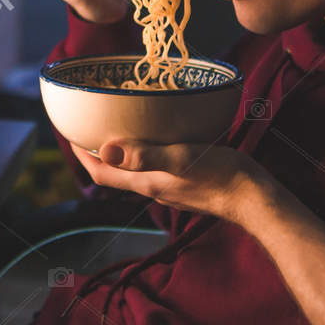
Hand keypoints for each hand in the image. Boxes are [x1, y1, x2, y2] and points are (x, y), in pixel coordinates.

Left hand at [70, 138, 273, 223]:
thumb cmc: (221, 176)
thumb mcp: (182, 159)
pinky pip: (154, 167)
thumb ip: (145, 156)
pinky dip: (144, 152)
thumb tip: (106, 150)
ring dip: (120, 152)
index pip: (100, 175)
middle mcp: (152, 187)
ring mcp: (169, 186)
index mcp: (146, 183)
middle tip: (90, 126)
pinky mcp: (185, 182)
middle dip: (97, 152)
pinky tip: (156, 135)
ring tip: (118, 126)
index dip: (81, 157)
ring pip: (134, 170)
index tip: (70, 134)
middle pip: (114, 173)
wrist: (254, 198)